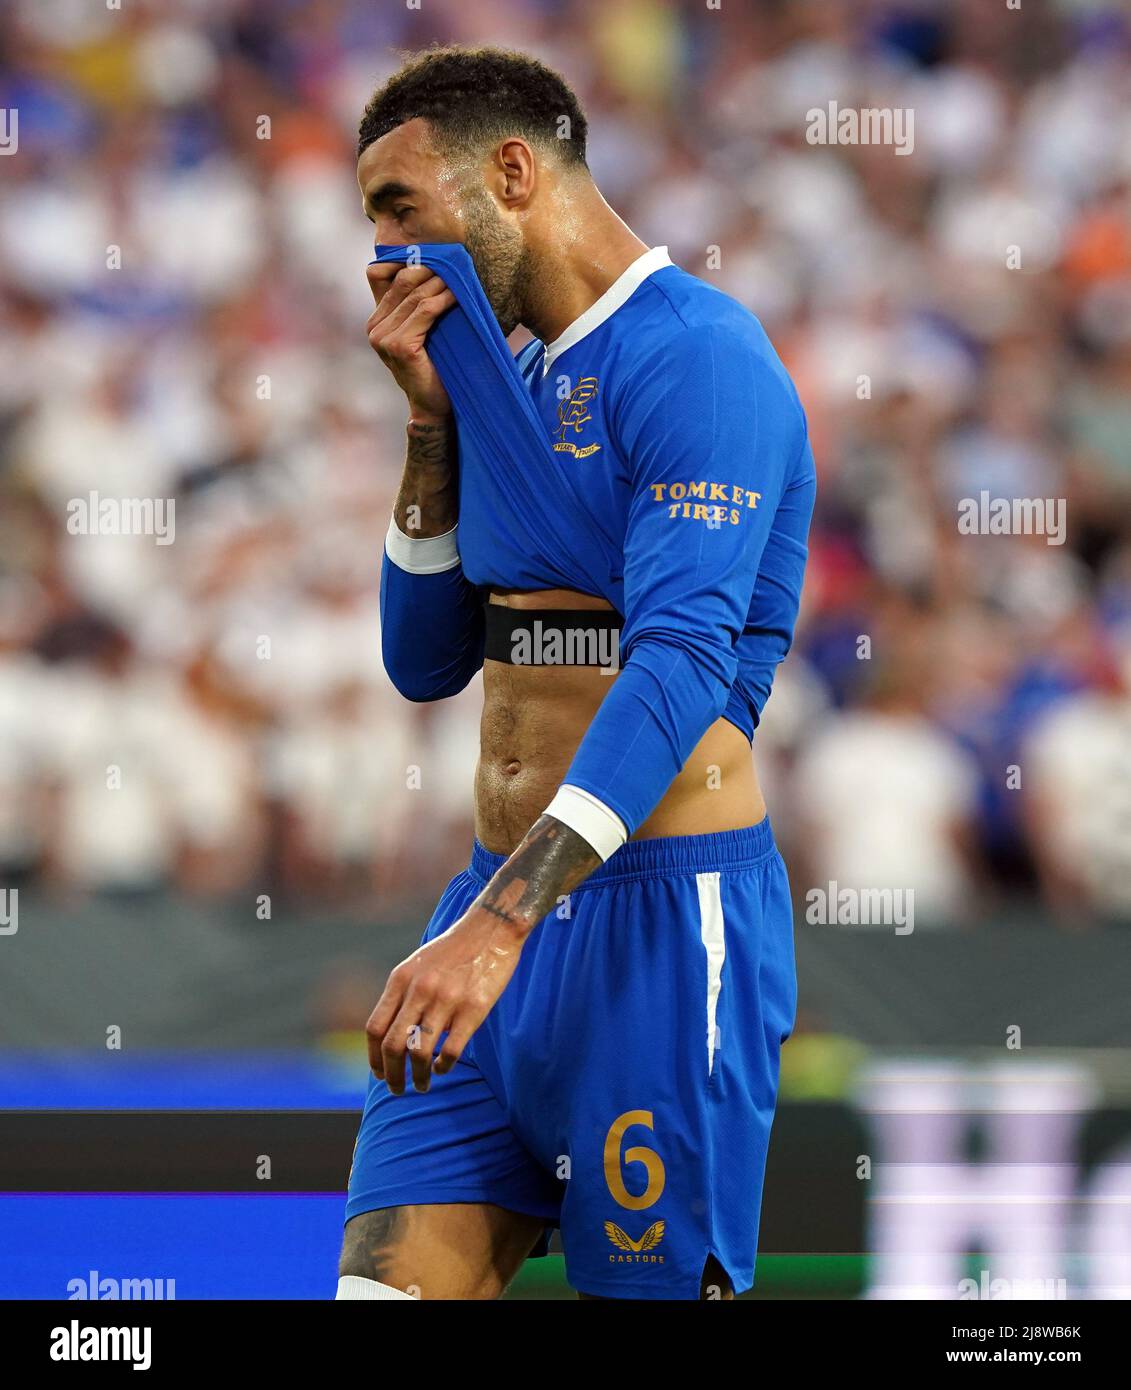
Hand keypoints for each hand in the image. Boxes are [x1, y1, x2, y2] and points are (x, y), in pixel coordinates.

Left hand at [365, 906, 527, 1094]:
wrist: (491, 928)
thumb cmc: (453, 950)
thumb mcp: (418, 965)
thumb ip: (402, 995)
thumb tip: (390, 1035)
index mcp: (401, 979)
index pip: (375, 1028)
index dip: (374, 1057)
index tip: (379, 1073)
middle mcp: (419, 990)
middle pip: (393, 1046)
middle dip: (392, 1075)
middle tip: (397, 1088)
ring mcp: (446, 1000)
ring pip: (420, 1052)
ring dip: (419, 1076)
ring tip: (423, 1084)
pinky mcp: (473, 1008)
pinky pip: (452, 1049)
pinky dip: (444, 1066)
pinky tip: (444, 1067)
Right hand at [366, 262, 455, 422]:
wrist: (435, 406)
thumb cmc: (434, 367)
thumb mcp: (421, 331)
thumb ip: (416, 306)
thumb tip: (432, 266)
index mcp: (375, 320)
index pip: (379, 273)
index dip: (403, 260)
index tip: (433, 257)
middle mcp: (374, 327)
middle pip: (401, 279)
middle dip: (429, 267)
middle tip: (454, 262)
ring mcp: (383, 338)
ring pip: (415, 294)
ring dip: (441, 282)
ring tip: (461, 277)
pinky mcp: (400, 347)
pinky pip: (425, 311)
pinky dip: (444, 299)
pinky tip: (458, 296)